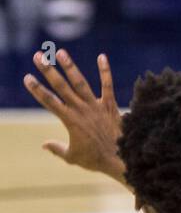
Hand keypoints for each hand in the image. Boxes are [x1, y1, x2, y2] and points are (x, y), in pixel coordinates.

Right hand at [24, 50, 126, 183]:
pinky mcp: (111, 105)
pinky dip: (105, 71)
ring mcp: (97, 106)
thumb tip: (44, 144)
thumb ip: (57, 148)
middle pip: (62, 87)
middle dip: (48, 71)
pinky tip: (102, 56)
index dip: (37, 89)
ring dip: (70, 67)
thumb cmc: (96, 160)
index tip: (27, 77)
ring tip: (61, 52)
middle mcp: (81, 110)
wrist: (121, 159)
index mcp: (69, 121)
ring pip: (81, 83)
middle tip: (38, 56)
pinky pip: (108, 85)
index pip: (49, 101)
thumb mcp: (72, 157)